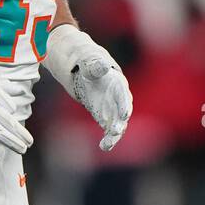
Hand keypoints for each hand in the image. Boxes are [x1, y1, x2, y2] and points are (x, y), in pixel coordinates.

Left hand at [45, 25, 132, 151]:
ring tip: (107, 145)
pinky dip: (107, 138)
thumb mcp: (88, 57)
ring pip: (117, 123)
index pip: (124, 95)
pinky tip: (103, 147)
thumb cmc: (86, 58)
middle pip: (122, 112)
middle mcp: (117, 96)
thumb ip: (94, 63)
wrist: (80, 65)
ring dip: (114, 134)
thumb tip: (102, 66)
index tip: (124, 115)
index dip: (124, 104)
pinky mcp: (104, 115)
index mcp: (116, 81)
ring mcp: (111, 107)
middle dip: (120, 122)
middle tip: (115, 131)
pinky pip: (108, 128)